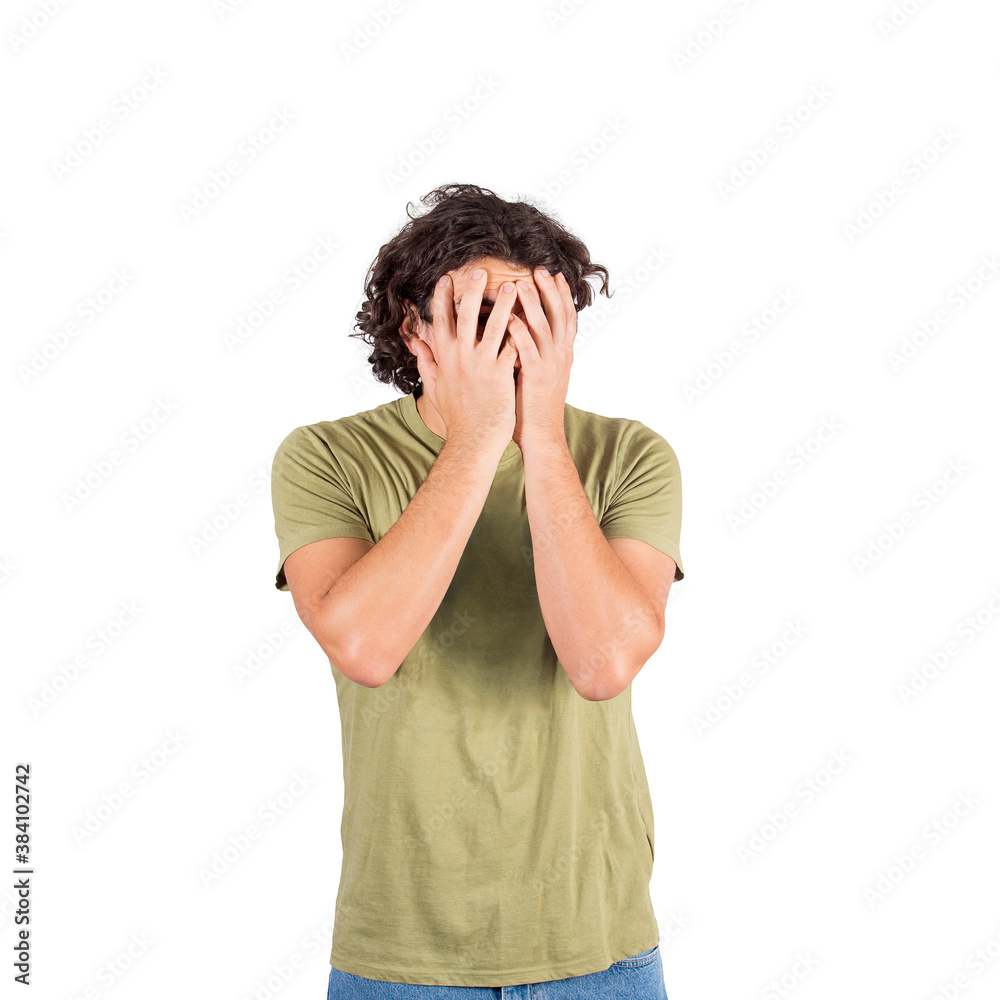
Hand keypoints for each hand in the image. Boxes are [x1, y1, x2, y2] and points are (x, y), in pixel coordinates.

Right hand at [407, 269, 518, 453]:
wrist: (472, 441)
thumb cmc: (456, 417)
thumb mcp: (434, 388)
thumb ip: (426, 362)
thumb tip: (415, 344)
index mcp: (445, 358)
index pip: (441, 321)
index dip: (442, 299)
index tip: (446, 279)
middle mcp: (461, 357)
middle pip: (465, 316)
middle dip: (472, 291)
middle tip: (479, 272)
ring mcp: (481, 365)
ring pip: (493, 327)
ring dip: (504, 304)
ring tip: (514, 286)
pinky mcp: (500, 375)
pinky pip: (512, 347)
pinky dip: (522, 332)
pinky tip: (532, 318)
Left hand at [505, 268, 575, 447]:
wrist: (542, 435)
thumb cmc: (534, 407)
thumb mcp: (541, 374)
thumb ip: (535, 352)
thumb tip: (524, 332)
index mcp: (563, 354)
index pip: (566, 318)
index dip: (561, 295)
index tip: (554, 275)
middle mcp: (561, 356)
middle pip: (559, 315)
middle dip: (549, 291)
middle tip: (539, 269)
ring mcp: (550, 366)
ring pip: (544, 328)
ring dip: (533, 304)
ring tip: (522, 284)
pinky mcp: (536, 377)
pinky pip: (528, 350)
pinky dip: (520, 333)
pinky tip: (510, 319)